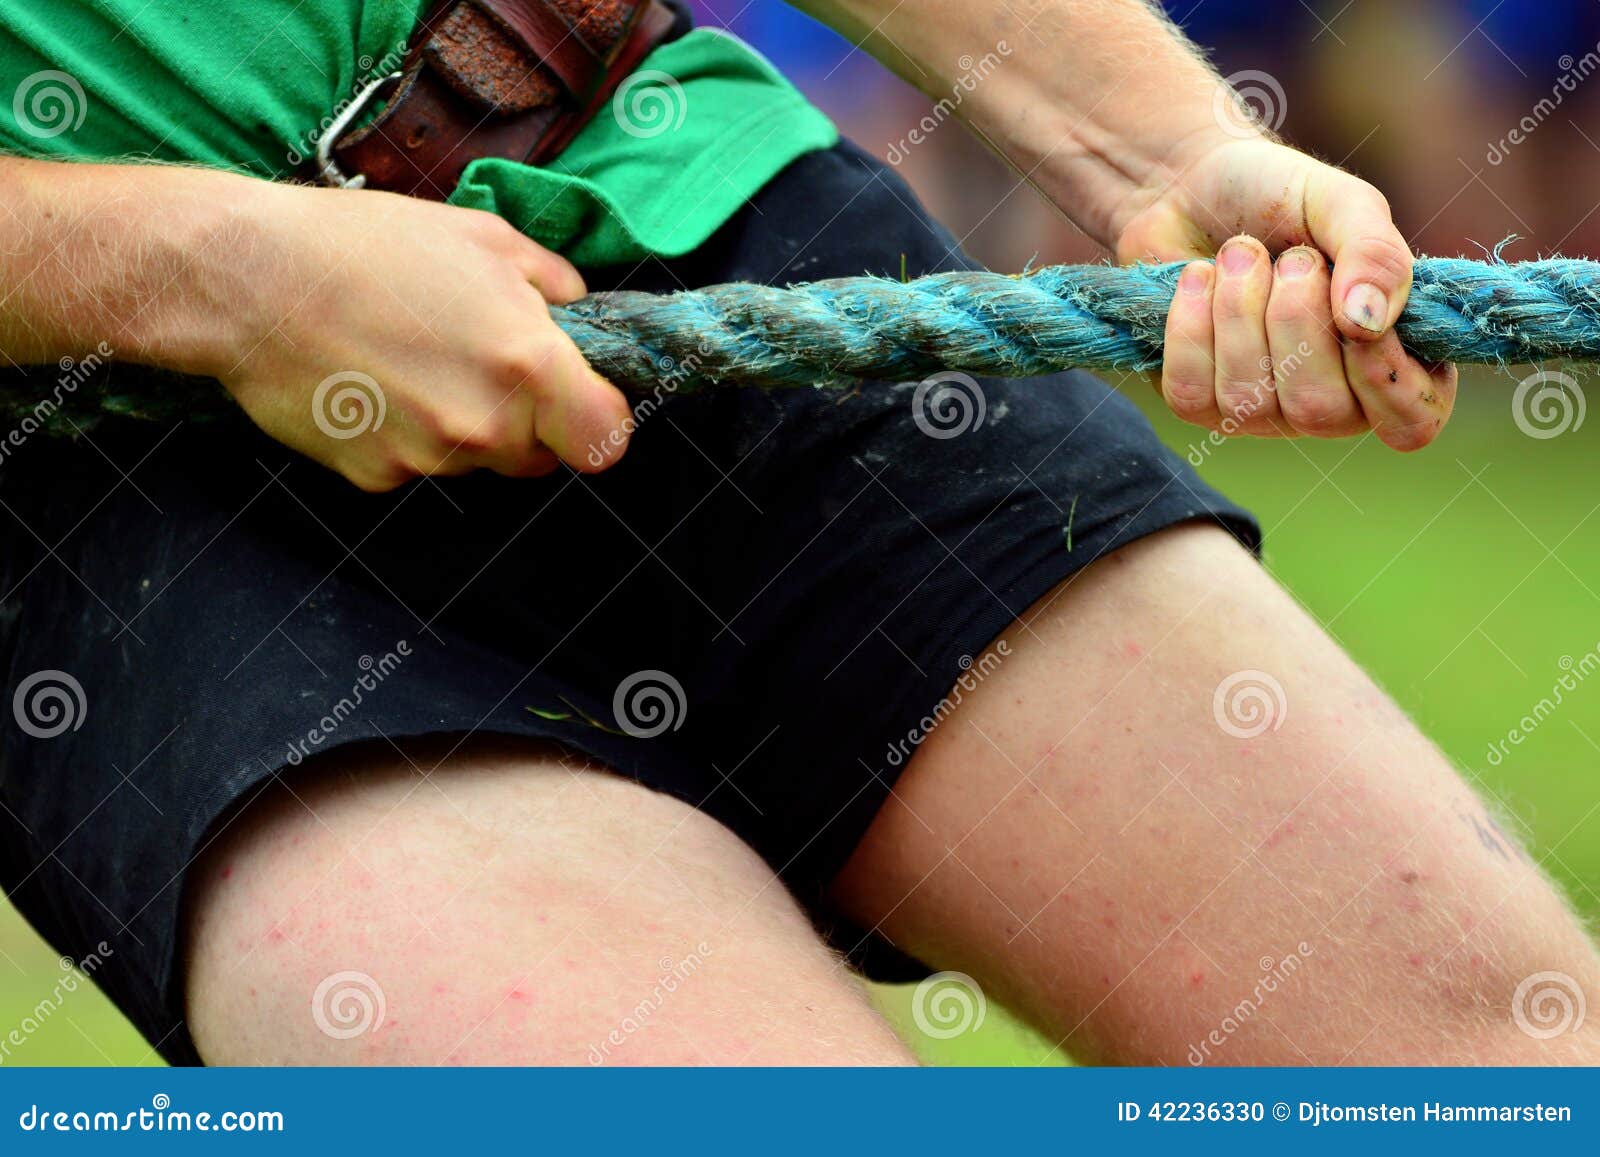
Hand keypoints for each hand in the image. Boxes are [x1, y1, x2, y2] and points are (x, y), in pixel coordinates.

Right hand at [209, 182, 630, 491]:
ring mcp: (430, 459)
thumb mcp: (483, 237)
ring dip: (460, 424)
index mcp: (530, 366)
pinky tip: (371, 381)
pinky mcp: (378, 477)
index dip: (598, 420)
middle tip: (475, 359)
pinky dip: (403, 435)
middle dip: (523, 418)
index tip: (582, 404)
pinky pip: (415, 465)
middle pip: (538, 454)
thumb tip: (577, 309)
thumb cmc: (367, 247)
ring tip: (410, 357)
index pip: (606, 440)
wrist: (250, 280)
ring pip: (474, 459)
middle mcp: (487, 425)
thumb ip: (552, 282)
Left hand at [1115, 137, 1456, 449]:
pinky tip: (1198, 278)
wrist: (1185, 183)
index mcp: (1391, 357)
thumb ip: (1376, 255)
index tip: (1352, 316)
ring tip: (1239, 253)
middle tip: (1291, 258)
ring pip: (1249, 400)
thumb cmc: (1278, 195)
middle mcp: (1330, 398)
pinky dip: (1191, 324)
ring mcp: (1259, 410)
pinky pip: (1191, 391)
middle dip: (1296, 321)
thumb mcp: (1342, 204)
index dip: (1384, 379)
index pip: (1412, 421)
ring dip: (1239, 311)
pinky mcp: (1196, 402)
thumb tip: (1370, 323)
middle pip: (1320, 410)